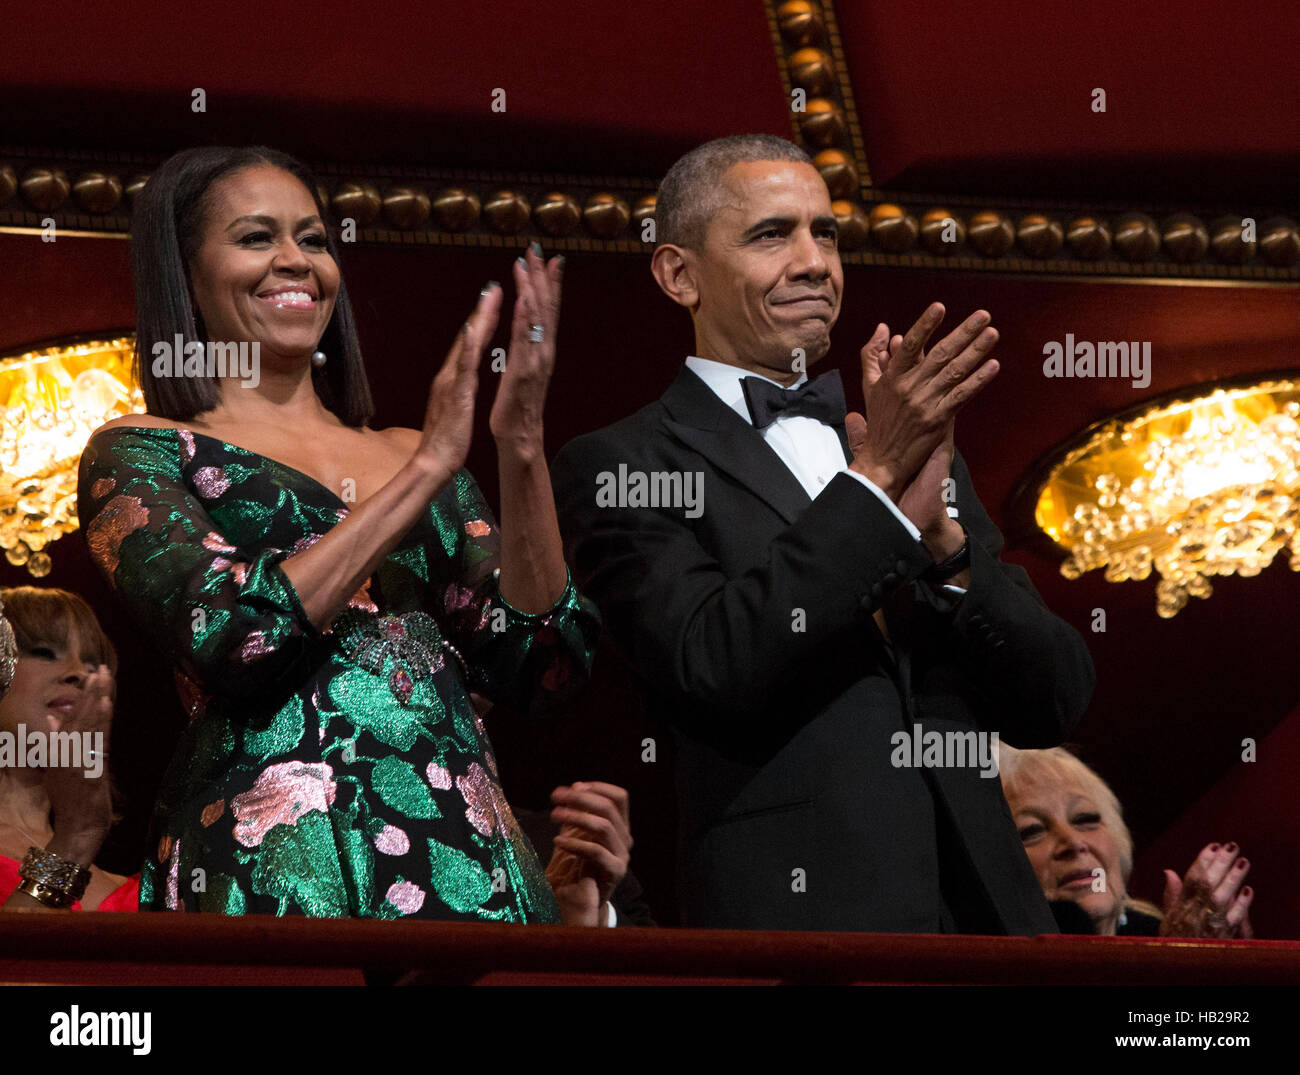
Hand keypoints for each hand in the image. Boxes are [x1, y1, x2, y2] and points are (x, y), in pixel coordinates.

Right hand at [43, 665, 114, 865]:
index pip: (71, 719)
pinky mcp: (89, 770)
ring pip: (87, 724)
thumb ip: (58, 744)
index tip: (91, 676)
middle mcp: (64, 755)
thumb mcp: (60, 771)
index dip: (82, 697)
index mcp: (57, 753)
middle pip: (78, 717)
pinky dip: (101, 721)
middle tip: (100, 669)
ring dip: (96, 699)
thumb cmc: (72, 801)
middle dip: (90, 691)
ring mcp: (76, 761)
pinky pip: (97, 741)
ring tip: (103, 678)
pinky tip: (105, 705)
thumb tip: (53, 720)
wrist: (77, 829)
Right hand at [415, 283, 501, 481]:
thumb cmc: (446, 440)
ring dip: (478, 318)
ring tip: (490, 294)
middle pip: (469, 337)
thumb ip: (458, 388)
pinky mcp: (456, 395)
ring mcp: (451, 382)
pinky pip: (463, 368)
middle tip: (495, 285)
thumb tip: (462, 376)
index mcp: (454, 378)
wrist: (432, 463)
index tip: (495, 300)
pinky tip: (473, 330)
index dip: (483, 321)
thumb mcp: (456, 408)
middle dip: (483, 310)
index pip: (471, 344)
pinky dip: (468, 347)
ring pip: (467, 345)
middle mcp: (450, 374)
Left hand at [489, 244, 562, 458]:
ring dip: (533, 289)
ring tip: (528, 264)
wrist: (519, 436)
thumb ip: (527, 347)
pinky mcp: (522, 373)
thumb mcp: (524, 369)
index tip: (548, 257)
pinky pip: (524, 341)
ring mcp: (535, 362)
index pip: (548, 310)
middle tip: (537, 249)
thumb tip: (528, 326)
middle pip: (545, 308)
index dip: (549, 283)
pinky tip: (523, 298)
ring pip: (536, 319)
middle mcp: (543, 352)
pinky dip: (525, 319)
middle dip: (541, 277)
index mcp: (542, 350)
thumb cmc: (518, 406)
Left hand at [545, 781, 630, 926]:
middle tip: (556, 798)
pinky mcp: (615, 871)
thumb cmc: (582, 863)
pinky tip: (558, 840)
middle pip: (608, 808)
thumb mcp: (580, 834)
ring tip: (554, 815)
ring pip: (603, 826)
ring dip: (576, 817)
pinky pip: (596, 852)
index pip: (619, 798)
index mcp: (621, 825)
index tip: (575, 786)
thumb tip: (574, 787)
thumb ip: (580, 813)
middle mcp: (625, 838)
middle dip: (581, 799)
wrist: (588, 899)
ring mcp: (622, 855)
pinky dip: (575, 843)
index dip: (599, 788)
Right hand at [844, 305, 998, 499]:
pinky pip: (962, 396)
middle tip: (983, 315)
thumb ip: (873, 354)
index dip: (925, 325)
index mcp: (892, 377)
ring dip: (976, 351)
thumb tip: (884, 327)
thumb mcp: (870, 386)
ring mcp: (925, 404)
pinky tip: (993, 366)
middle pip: (940, 354)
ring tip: (992, 333)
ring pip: (954, 372)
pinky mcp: (938, 420)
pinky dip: (978, 380)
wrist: (882, 460)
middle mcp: (909, 388)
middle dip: (963, 333)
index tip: (939, 307)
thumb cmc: (879, 421)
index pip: (910, 345)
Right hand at [1159, 842, 1253, 938]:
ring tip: (1242, 862)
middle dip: (1220, 863)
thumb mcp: (1167, 919)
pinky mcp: (1221, 936)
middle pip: (1207, 883)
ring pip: (1220, 897)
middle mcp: (1192, 912)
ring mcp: (1207, 924)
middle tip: (1231, 846)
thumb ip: (1171, 895)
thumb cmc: (1174, 943)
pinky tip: (1248, 891)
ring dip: (1232, 878)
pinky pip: (1232, 919)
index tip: (1212, 845)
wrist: (1179, 968)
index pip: (1191, 878)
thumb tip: (1169, 871)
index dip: (1202, 860)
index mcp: (1180, 906)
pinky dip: (1241, 905)